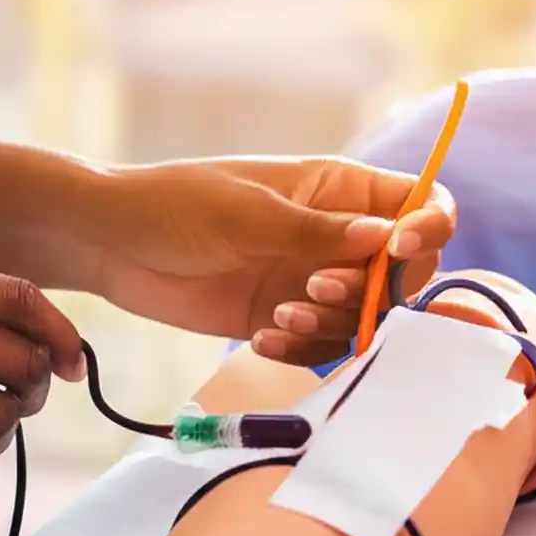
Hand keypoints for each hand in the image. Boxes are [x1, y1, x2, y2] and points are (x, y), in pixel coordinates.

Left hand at [82, 156, 455, 365]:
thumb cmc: (172, 204)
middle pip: (403, 272)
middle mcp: (331, 235)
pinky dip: (302, 347)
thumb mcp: (246, 213)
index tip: (395, 250)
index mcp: (335, 189)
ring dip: (333, 322)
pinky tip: (263, 337)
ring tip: (278, 313)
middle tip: (316, 286)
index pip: (418, 204)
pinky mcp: (277, 315)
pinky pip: (318, 343)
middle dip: (373, 289)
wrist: (108, 242)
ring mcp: (306, 277)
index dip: (426, 229)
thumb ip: (317, 231)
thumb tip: (391, 235)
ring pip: (363, 315)